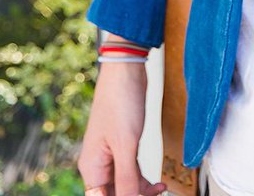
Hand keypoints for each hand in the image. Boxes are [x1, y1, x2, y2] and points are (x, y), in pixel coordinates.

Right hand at [77, 60, 166, 195]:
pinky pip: (131, 171)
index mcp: (92, 168)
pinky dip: (143, 180)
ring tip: (161, 190)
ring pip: (124, 185)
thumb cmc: (121, 102)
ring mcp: (110, 155)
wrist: (126, 70)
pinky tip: (158, 183)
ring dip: (141, 192)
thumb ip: (127, 178)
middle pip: (114, 194)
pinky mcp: (122, 145)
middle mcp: (98, 164)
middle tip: (156, 195)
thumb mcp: (126, 144)